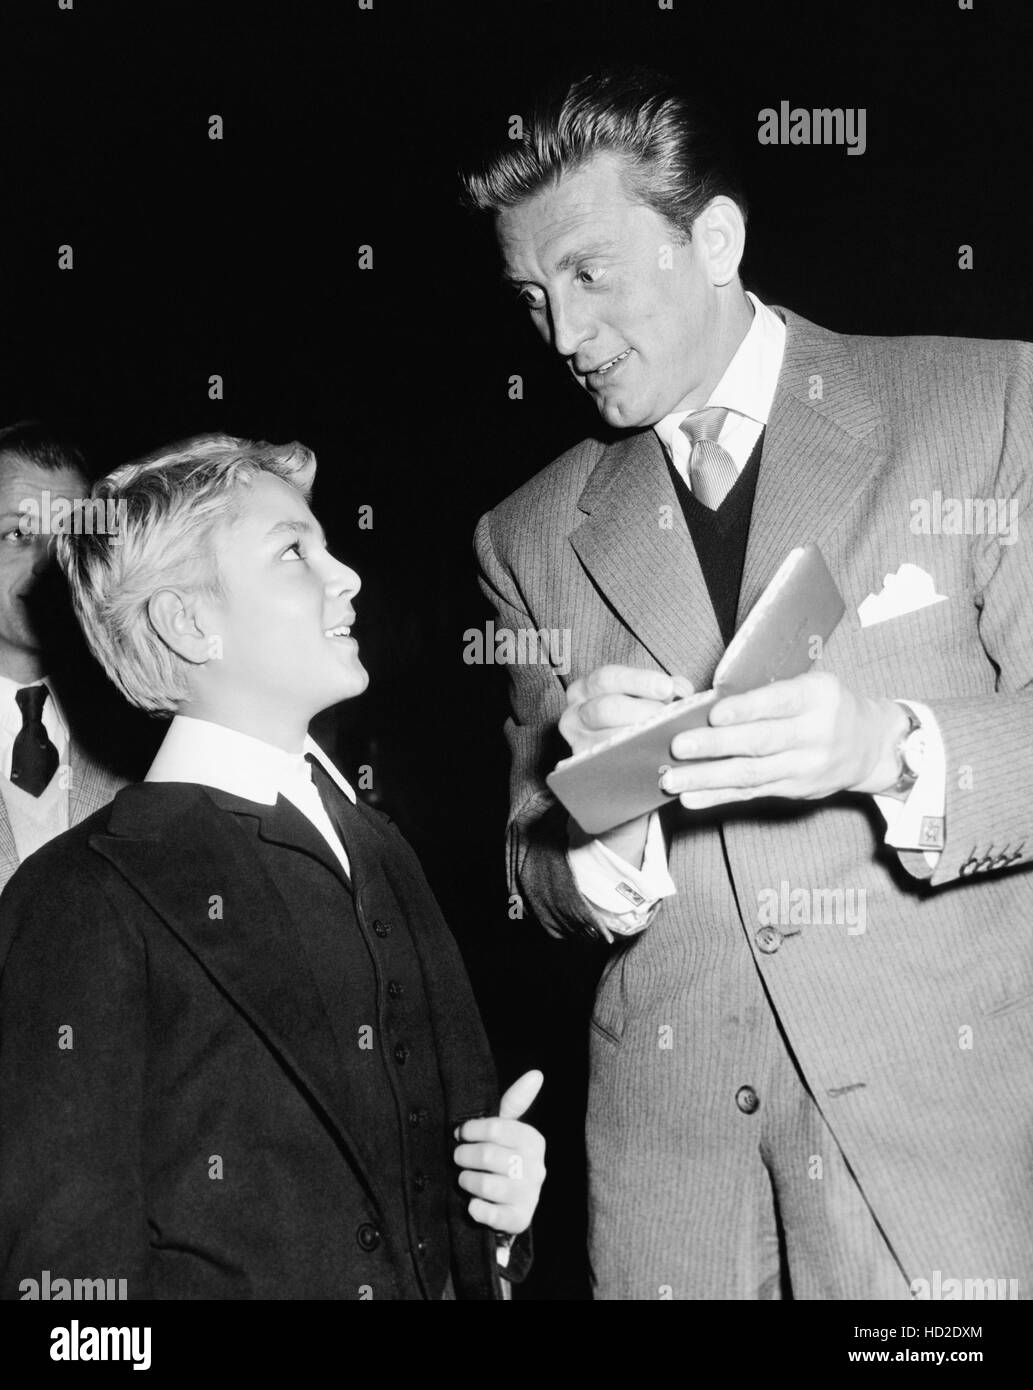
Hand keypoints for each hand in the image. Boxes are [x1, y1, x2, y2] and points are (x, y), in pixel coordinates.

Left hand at [454, 1070, 545, 1235]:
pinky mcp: (520, 1220)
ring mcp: (530, 1196)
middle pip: (488, 1155)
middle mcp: (537, 1168)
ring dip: (467, 1181)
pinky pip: (492, 1214)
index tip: (460, 1133)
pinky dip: (476, 1209)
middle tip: (458, 1157)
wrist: (509, 1204)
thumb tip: (536, 1073)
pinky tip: (472, 1204)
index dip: (470, 1130)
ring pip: (487, 1185)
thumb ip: (515, 1102)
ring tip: (464, 1178)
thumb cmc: (502, 1157)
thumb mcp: (506, 1129)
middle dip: (464, 1156)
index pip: (496, 1127)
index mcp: (533, 1140)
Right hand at [559, 664, 693, 757]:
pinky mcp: (586, 769)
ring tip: (667, 737)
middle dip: (640, 711)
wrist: (621, 751)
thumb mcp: (646, 694)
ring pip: (607, 740)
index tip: (667, 688)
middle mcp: (575, 715)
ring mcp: (578, 743)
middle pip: (604, 709)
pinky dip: (636, 761)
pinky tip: (658, 757)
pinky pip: (611, 765)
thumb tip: (680, 691)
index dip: (638, 681)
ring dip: (639, 738)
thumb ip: (666, 687)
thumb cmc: (636, 714)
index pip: (607, 678)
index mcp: (585, 689)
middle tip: (668, 716)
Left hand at [661, 671, 906, 808]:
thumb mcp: (811, 685)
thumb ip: (769, 694)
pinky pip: (751, 794)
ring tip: (672, 779)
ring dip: (706, 778)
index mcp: (816, 697)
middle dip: (715, 745)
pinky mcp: (794, 789)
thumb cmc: (828, 705)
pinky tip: (691, 799)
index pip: (777, 704)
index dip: (745, 710)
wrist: (871, 744)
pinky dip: (718, 797)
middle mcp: (814, 734)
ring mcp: (804, 767)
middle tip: (678, 746)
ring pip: (750, 773)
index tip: (713, 714)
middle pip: (759, 742)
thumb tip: (709, 703)